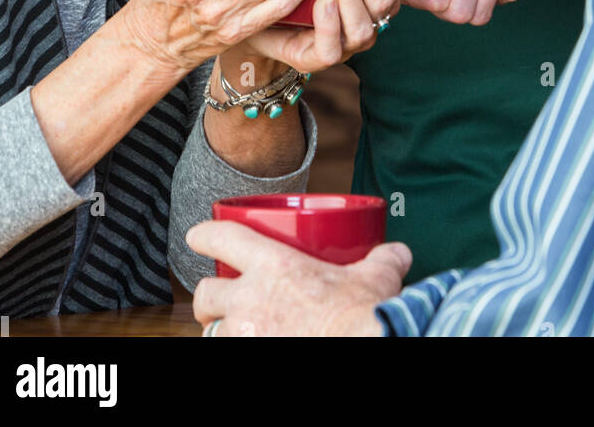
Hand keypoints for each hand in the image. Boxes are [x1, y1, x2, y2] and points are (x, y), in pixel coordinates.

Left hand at [187, 220, 411, 336]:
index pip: (224, 238)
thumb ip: (382, 261)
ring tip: (236, 332)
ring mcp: (246, 337)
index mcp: (274, 267)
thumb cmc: (363, 315)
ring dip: (221, 331)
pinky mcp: (249, 359)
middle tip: (218, 299)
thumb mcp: (374, 278)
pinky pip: (227, 354)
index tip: (196, 235)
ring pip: (212, 333)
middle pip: (205, 293)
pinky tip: (251, 347)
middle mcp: (250, 300)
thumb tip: (397, 252)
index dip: (205, 234)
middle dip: (207, 297)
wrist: (364, 348)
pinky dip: (236, 349)